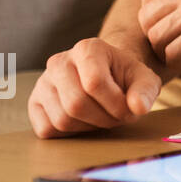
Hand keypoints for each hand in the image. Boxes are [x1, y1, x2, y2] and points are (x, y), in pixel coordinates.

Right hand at [28, 38, 160, 137]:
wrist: (108, 78)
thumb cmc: (126, 78)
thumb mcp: (144, 79)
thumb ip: (146, 91)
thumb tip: (138, 107)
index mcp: (87, 48)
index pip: (94, 83)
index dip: (115, 104)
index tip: (129, 109)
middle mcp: (59, 61)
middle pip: (76, 104)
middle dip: (103, 118)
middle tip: (117, 117)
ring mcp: (43, 82)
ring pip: (62, 119)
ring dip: (89, 127)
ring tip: (103, 116)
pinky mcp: (34, 103)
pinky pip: (47, 129)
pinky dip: (70, 134)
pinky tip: (85, 121)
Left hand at [137, 0, 180, 68]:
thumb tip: (170, 6)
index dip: (152, 15)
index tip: (166, 26)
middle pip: (147, 17)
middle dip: (155, 34)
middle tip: (169, 44)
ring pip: (156, 36)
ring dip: (164, 50)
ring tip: (178, 53)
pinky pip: (173, 52)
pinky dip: (175, 60)